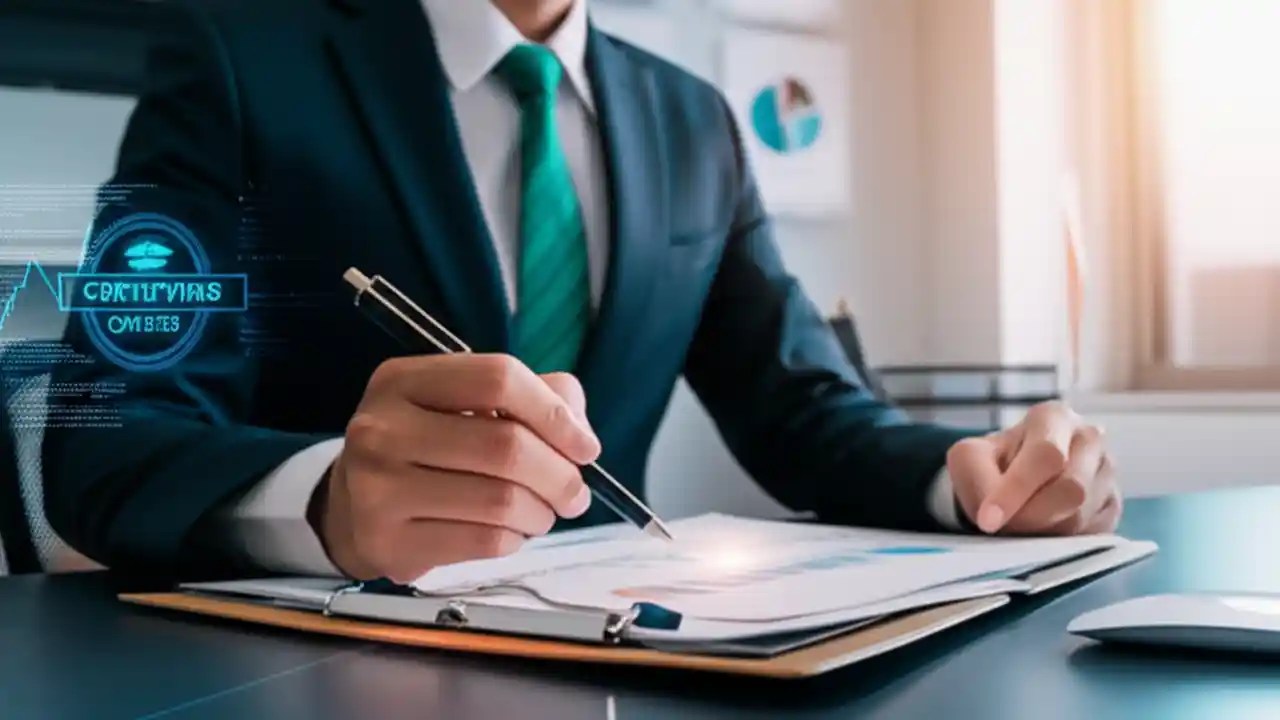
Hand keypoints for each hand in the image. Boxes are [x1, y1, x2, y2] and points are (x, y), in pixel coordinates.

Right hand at [312, 354, 600, 581]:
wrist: (352, 508)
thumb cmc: (428, 448)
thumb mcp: (464, 403)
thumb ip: (533, 396)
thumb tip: (578, 432)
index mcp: (402, 380)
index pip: (498, 379)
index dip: (555, 413)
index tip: (585, 446)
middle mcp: (381, 429)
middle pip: (506, 445)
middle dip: (560, 474)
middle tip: (575, 492)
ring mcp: (377, 489)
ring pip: (501, 500)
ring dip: (541, 512)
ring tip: (542, 512)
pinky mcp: (387, 542)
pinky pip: (484, 541)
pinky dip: (514, 539)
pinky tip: (509, 532)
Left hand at [946, 401, 1121, 535]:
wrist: (1010, 479)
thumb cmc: (991, 464)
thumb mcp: (968, 459)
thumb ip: (976, 477)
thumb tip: (994, 513)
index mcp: (1054, 417)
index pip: (1046, 455)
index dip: (1016, 490)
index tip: (988, 520)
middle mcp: (1090, 439)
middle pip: (1072, 489)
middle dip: (1031, 516)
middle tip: (1003, 527)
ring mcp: (1108, 474)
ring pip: (1082, 517)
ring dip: (1043, 531)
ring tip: (1020, 526)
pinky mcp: (1115, 506)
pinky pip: (1093, 535)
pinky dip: (1061, 543)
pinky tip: (1043, 531)